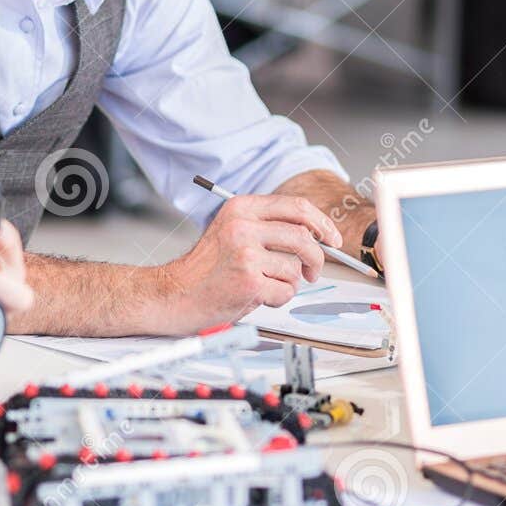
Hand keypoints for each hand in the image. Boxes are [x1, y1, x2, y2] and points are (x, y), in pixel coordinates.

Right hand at [156, 194, 341, 331]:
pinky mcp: (248, 282)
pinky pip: (285, 292)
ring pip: (296, 268)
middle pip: (304, 236)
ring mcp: (245, 254)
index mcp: (241, 208)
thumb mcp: (232, 231)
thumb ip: (266, 226)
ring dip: (289, 283)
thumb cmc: (205, 269)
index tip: (332, 238)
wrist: (174, 294)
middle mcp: (243, 226)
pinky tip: (257, 297)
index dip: (322, 223)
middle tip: (312, 271)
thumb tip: (313, 232)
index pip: (297, 207)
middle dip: (316, 258)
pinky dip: (278, 299)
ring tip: (266, 285)